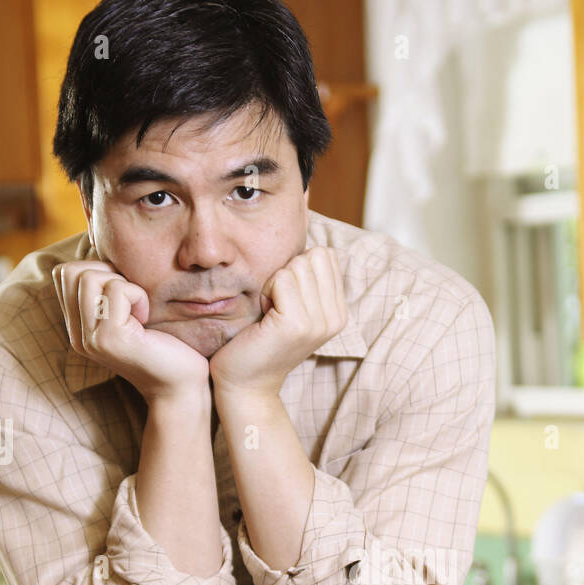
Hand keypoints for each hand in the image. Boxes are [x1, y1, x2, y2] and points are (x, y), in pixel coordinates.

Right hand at [52, 259, 210, 406]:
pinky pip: (117, 290)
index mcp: (78, 327)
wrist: (182, 385)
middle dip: (106, 273)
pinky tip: (147, 319)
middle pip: (71, 271)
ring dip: (123, 285)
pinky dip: (138, 296)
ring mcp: (90, 338)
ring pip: (89, 276)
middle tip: (132, 298)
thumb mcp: (128, 313)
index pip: (63, 273)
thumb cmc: (164, 344)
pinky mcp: (109, 338)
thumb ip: (107, 290)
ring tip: (139, 310)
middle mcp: (77, 335)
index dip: (95, 269)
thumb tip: (101, 245)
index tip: (123, 292)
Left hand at [208, 245, 349, 398]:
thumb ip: (303, 273)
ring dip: (273, 283)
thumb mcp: (289, 302)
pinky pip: (281, 278)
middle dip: (285, 273)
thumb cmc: (257, 339)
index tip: (283, 300)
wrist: (245, 383)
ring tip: (268, 313)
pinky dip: (266, 291)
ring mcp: (319, 322)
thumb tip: (306, 202)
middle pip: (313, 256)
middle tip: (273, 307)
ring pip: (297, 265)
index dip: (296, 269)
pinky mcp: (297, 324)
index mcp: (338, 311)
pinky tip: (263, 317)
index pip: (324, 255)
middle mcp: (336, 317)